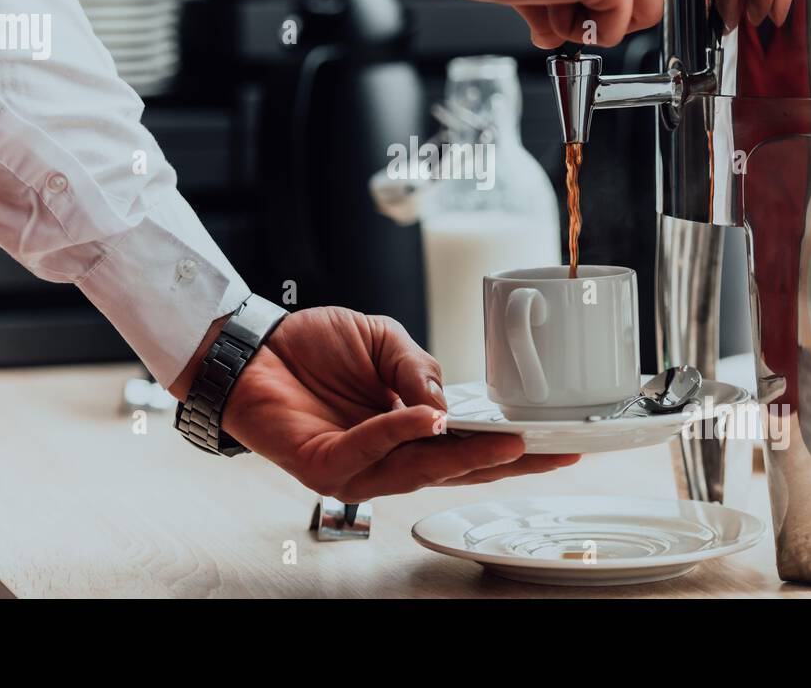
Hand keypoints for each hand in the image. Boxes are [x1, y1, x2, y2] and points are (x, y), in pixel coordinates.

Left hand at [209, 307, 578, 501]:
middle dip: (506, 463)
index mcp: (407, 429)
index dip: (511, 447)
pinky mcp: (324, 468)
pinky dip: (399, 432)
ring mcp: (357, 468)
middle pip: (456, 469)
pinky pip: (370, 452)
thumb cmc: (313, 345)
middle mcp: (386, 456)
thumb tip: (449, 403)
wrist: (253, 344)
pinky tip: (427, 418)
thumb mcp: (383, 339)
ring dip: (462, 454)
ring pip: (420, 468)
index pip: (467, 445)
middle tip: (550, 453)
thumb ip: (418, 370)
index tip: (557, 443)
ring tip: (504, 440)